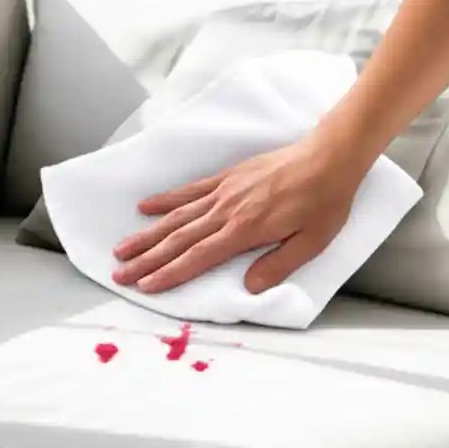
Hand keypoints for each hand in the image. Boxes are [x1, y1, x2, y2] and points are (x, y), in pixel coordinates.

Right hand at [112, 131, 371, 294]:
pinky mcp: (226, 178)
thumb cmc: (324, 203)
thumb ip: (278, 265)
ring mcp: (223, 192)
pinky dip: (165, 200)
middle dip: (146, 259)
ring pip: (176, 216)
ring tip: (121, 248)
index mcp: (245, 230)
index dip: (170, 273)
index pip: (198, 257)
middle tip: (120, 273)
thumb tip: (250, 289)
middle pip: (178, 239)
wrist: (328, 158)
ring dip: (147, 234)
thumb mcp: (312, 242)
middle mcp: (226, 211)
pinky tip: (144, 207)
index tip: (145, 286)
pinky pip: (189, 191)